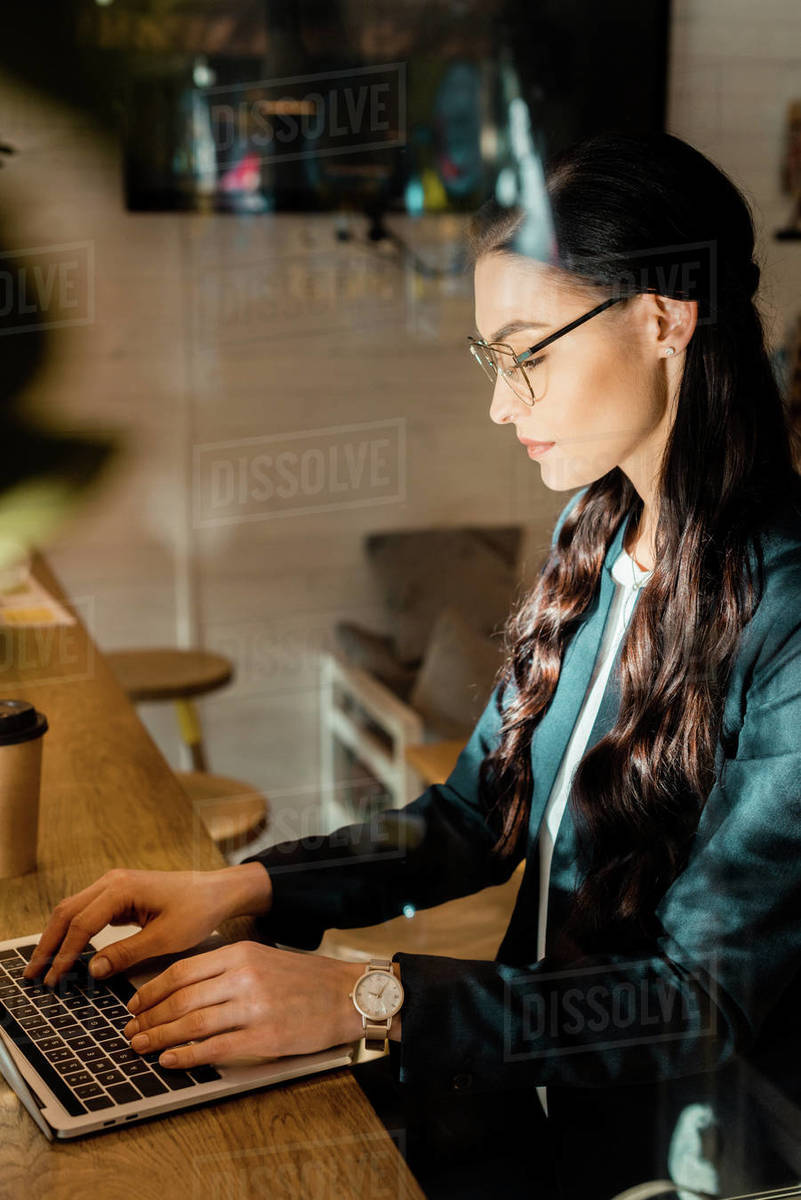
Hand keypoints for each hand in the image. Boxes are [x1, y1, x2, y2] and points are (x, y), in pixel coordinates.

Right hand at [22, 863, 272, 986]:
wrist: (218, 891)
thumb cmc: (197, 910)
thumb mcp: (165, 938)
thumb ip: (126, 954)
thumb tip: (91, 971)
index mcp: (121, 888)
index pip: (81, 924)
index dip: (63, 955)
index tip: (52, 981)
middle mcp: (112, 881)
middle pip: (67, 912)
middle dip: (48, 944)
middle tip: (33, 976)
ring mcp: (114, 884)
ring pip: (73, 910)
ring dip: (57, 937)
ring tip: (43, 967)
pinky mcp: (119, 893)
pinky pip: (88, 911)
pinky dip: (74, 932)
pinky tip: (68, 953)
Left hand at [121, 941, 365, 1067]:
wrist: (348, 995)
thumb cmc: (306, 980)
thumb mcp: (263, 959)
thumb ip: (227, 970)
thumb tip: (183, 990)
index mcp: (241, 953)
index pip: (182, 971)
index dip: (152, 991)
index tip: (135, 1004)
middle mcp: (244, 977)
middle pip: (180, 998)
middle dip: (148, 1017)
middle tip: (130, 1031)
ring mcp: (254, 1008)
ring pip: (191, 1023)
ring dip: (159, 1038)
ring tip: (141, 1047)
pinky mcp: (264, 1038)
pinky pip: (215, 1048)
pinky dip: (187, 1056)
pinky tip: (171, 1061)